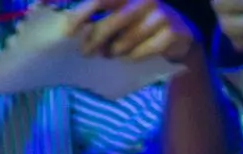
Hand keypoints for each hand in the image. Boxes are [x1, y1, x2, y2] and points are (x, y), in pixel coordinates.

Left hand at [74, 0, 204, 64]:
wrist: (176, 36)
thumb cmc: (138, 27)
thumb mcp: (118, 18)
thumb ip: (97, 21)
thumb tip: (69, 33)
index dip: (80, 14)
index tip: (66, 32)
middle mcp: (144, 0)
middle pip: (110, 23)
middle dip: (94, 41)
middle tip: (85, 53)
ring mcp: (160, 15)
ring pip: (124, 42)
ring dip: (114, 52)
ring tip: (114, 53)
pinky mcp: (171, 33)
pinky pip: (140, 53)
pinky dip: (132, 58)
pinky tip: (133, 56)